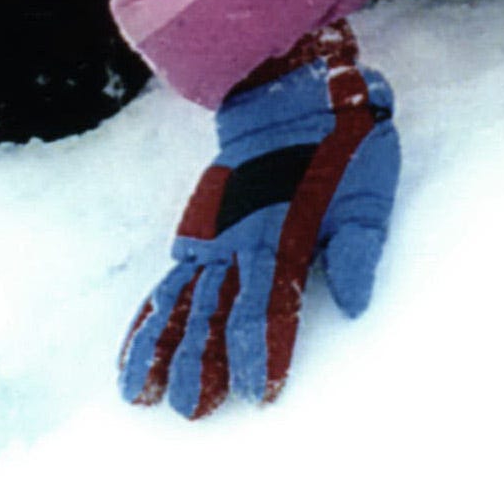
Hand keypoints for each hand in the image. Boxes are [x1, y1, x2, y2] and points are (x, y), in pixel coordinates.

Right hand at [120, 22, 397, 418]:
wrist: (291, 91)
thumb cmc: (343, 146)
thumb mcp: (368, 192)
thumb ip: (356, 248)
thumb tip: (353, 304)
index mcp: (282, 238)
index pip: (267, 307)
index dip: (263, 352)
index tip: (260, 393)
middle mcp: (236, 243)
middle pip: (212, 313)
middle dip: (201, 364)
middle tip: (192, 410)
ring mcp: (211, 237)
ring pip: (180, 303)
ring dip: (162, 350)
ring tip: (141, 395)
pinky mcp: (200, 232)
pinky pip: (167, 283)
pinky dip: (149, 320)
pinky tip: (135, 357)